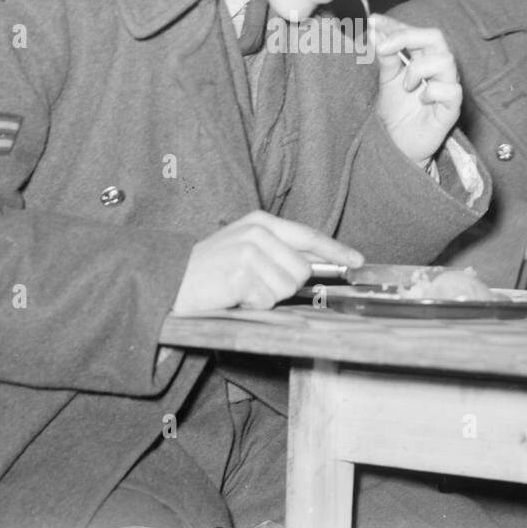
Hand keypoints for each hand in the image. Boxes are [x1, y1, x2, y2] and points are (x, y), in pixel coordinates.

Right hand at [173, 211, 362, 313]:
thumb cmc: (209, 269)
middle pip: (302, 270)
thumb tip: (318, 263)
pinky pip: (267, 300)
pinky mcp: (241, 274)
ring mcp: (249, 252)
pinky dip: (252, 306)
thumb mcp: (245, 248)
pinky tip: (233, 297)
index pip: (308, 235)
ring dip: (266, 297)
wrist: (169, 278)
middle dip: (283, 285)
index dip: (336, 250)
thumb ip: (280, 251)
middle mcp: (257, 233)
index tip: (357, 260)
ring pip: (287, 288)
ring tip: (240, 289)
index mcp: (260, 222)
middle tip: (253, 284)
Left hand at [368, 14, 461, 168]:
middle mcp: (437, 69)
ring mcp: (447, 87)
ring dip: (419, 69)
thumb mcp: (386, 80)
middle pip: (436, 37)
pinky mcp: (452, 109)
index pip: (415, 31)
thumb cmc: (397, 112)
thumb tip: (374, 29)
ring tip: (406, 86)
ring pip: (446, 60)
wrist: (398, 145)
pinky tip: (421, 100)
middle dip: (408, 37)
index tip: (373, 21)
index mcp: (422, 58)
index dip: (395, 24)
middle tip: (384, 49)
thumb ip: (385, 56)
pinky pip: (451, 90)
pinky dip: (432, 92)